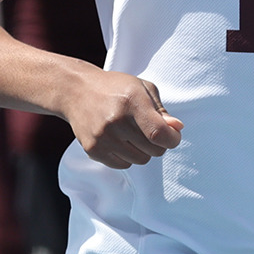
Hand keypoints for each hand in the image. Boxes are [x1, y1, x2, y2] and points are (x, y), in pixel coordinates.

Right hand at [64, 68, 182, 167]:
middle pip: (153, 150)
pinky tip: (119, 140)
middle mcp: (116, 121)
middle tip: (149, 131)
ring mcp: (103, 137)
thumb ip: (161, 111)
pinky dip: (126, 156)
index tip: (173, 135)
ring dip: (142, 151)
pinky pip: (123, 165)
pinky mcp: (93, 149)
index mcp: (132, 101)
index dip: (173, 139)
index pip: (159, 133)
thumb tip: (176, 129)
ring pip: (140, 160)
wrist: (77, 91)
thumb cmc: (115, 88)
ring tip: (132, 134)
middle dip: (158, 144)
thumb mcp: (142, 88)